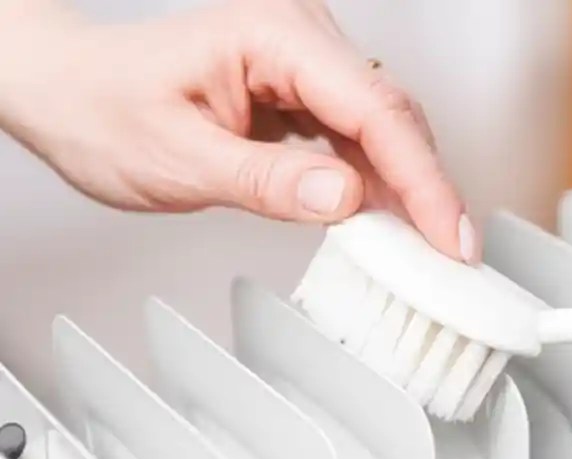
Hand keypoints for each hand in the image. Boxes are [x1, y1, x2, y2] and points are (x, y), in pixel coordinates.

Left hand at [0, 0, 476, 261]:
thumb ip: (266, 181)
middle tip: (451, 257)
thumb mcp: (178, 159)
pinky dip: (379, 180)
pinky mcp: (304, 85)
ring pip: (386, 125)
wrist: (66, 90)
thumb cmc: (101, 109)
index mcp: (272, 34)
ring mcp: (305, 58)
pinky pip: (360, 133)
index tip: (449, 237)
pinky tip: (386, 220)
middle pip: (394, 114)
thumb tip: (345, 201)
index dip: (423, 179)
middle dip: (429, 188)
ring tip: (425, 248)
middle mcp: (299, 34)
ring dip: (408, 188)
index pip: (375, 109)